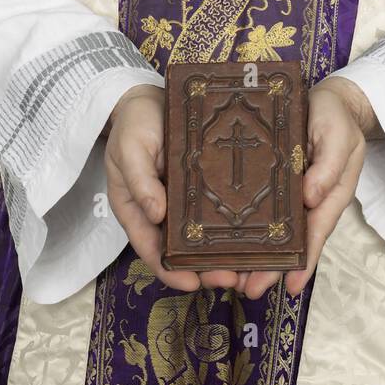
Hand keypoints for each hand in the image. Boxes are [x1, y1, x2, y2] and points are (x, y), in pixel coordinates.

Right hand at [103, 83, 244, 294]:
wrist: (146, 99)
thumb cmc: (133, 125)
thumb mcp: (129, 150)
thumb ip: (140, 181)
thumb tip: (156, 214)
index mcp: (139, 211)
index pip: (153, 251)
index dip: (171, 272)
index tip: (194, 285)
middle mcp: (164, 213)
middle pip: (183, 251)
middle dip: (206, 269)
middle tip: (233, 279)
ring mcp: (185, 200)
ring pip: (204, 236)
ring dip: (224, 253)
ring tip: (250, 265)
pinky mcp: (204, 186)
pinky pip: (217, 210)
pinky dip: (232, 225)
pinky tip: (255, 231)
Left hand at [241, 75, 366, 301]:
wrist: (331, 99)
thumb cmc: (336, 116)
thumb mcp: (339, 136)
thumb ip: (329, 166)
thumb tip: (310, 198)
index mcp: (329, 193)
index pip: (316, 232)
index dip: (305, 261)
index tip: (289, 287)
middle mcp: (309, 200)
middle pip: (292, 241)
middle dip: (272, 268)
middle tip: (248, 289)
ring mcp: (292, 193)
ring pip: (275, 231)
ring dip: (257, 254)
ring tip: (233, 276)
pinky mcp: (275, 183)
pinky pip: (264, 210)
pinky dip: (251, 228)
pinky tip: (230, 241)